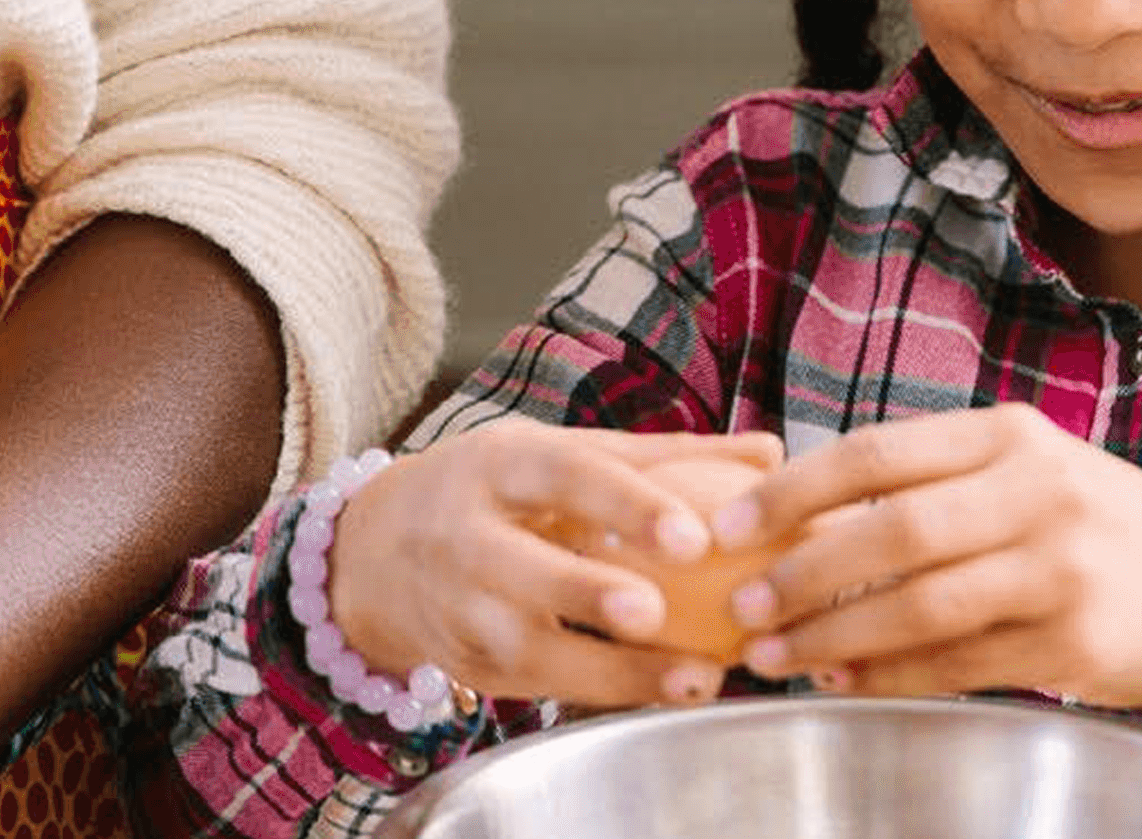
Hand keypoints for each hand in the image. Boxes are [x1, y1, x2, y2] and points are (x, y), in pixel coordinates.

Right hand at [325, 420, 784, 712]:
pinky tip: (668, 692)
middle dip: (590, 592)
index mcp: (503, 464)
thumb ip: (661, 456)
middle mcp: (472, 535)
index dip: (626, 504)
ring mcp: (465, 609)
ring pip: (536, 646)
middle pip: (530, 567)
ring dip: (617, 669)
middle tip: (659, 610)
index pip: (567, 476)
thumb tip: (767, 450)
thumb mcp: (558, 452)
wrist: (375, 552)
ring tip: (698, 678)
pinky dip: (605, 692)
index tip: (690, 534)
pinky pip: (543, 686)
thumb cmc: (494, 489)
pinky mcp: (471, 668)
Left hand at [706, 405, 1141, 711]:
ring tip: (775, 654)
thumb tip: (808, 512)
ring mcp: (1058, 569)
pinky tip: (846, 681)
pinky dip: (893, 677)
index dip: (792, 490)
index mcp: (1006, 434)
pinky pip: (960, 665)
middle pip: (889, 531)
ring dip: (835, 636)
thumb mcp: (1028, 469)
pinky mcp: (1074, 644)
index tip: (728, 523)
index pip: (875, 453)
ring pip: (919, 605)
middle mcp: (1033, 491)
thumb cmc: (1097, 523)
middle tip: (740, 606)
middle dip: (801, 573)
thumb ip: (937, 482)